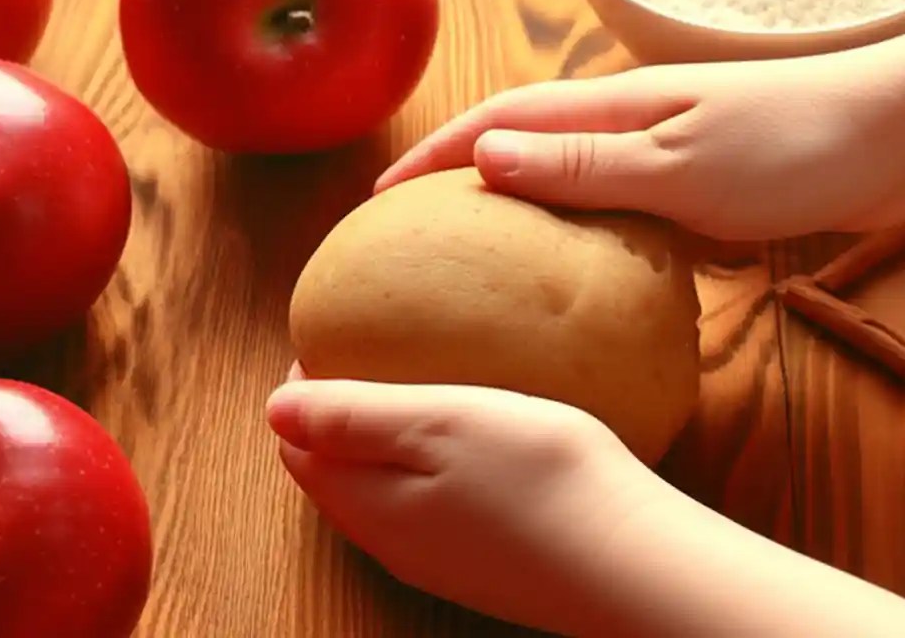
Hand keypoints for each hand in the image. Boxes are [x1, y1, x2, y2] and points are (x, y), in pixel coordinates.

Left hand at [266, 366, 672, 635]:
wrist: (631, 563)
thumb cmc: (537, 477)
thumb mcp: (438, 423)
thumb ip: (353, 415)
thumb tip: (274, 407)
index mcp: (367, 505)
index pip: (300, 449)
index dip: (304, 391)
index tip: (331, 337)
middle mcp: (393, 544)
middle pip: (336, 478)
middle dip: (337, 420)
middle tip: (369, 356)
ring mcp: (440, 562)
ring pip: (383, 496)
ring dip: (380, 446)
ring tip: (415, 390)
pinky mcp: (485, 567)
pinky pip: (431, 511)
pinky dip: (425, 470)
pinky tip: (470, 446)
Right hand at [375, 55, 904, 241]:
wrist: (895, 137)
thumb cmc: (789, 144)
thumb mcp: (677, 163)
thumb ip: (583, 165)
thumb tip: (484, 159)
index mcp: (610, 109)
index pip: (497, 125)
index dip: (433, 160)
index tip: (377, 203)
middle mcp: (627, 125)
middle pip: (523, 151)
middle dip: (462, 186)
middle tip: (414, 243)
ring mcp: (663, 155)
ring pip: (570, 187)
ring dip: (519, 218)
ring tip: (477, 269)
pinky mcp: (699, 190)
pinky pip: (620, 217)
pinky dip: (585, 243)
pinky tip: (580, 283)